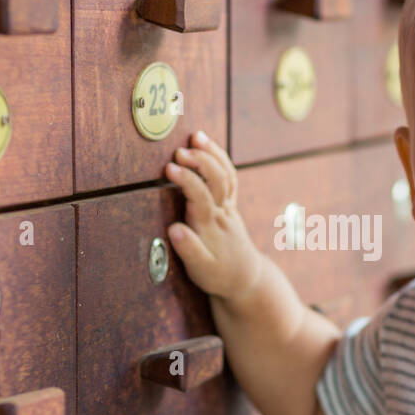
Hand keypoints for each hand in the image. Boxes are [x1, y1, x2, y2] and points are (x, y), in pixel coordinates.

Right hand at [163, 131, 263, 303]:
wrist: (244, 278)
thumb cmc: (219, 275)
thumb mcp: (201, 270)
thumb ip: (189, 249)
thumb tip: (175, 229)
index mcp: (210, 226)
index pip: (200, 196)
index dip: (187, 180)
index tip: (169, 168)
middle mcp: (222, 212)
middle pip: (217, 180)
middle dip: (200, 162)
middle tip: (180, 151)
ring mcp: (229, 207)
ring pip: (226, 175)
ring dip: (212, 154)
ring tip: (197, 136)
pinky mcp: (230, 205)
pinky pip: (230, 176)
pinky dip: (220, 158)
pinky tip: (208, 147)